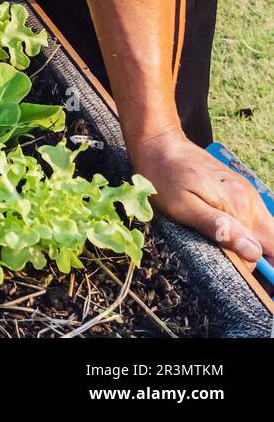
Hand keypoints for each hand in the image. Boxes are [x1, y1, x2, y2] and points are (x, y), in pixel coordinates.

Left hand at [131, 129, 273, 263]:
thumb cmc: (163, 177)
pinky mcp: (236, 188)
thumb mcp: (183, 208)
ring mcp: (244, 192)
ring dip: (251, 244)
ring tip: (226, 252)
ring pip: (262, 228)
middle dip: (259, 258)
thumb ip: (218, 228)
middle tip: (233, 267)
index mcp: (240, 206)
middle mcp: (248, 199)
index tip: (245, 277)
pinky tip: (225, 233)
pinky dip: (244, 230)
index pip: (266, 248)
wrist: (158, 144)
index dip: (258, 267)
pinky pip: (250, 215)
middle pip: (270, 238)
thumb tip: (252, 251)